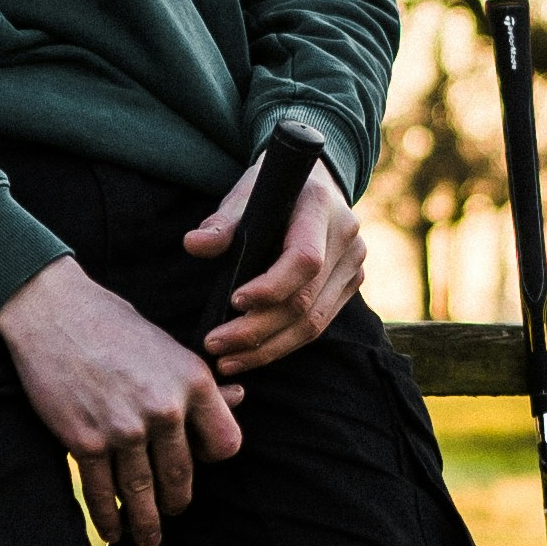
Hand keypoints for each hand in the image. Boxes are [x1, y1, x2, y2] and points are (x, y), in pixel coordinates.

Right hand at [0, 253, 243, 545]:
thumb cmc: (112, 325)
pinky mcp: (85, 441)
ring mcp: (125, 429)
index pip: (225, 444)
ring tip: (147, 537)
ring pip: (142, 493)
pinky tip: (112, 529)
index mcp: (193, 382)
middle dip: (176, 502)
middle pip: (182, 477)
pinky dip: (107, 517)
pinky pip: (101, 493)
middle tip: (171, 512)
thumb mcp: (168, 346)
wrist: (52, 313)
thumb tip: (238, 398)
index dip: (212, 459)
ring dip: (146, 522)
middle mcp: (165, 409)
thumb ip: (200, 382)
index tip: (199, 464)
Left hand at [184, 151, 365, 374]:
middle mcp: (347, 240)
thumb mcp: (246, 194)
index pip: (304, 259)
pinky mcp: (349, 286)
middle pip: (305, 302)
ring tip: (227, 361)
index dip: (270, 287)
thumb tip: (194, 244)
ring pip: (313, 323)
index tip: (233, 301)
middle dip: (257, 331)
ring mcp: (353, 267)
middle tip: (215, 345)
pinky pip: (317, 325)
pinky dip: (282, 344)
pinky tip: (251, 355)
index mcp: (321, 209)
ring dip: (268, 349)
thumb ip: (222, 222)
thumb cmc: (273, 189)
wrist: (315, 184)